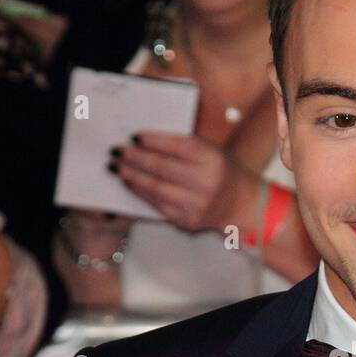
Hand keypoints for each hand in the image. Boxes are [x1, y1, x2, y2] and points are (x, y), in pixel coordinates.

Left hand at [111, 132, 255, 233]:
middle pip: (161, 167)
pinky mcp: (186, 220)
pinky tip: (130, 183)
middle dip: (135, 158)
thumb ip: (182, 146)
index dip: (152, 141)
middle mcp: (205, 183)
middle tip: (117, 151)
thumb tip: (143, 142)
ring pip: (155, 188)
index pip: (176, 146)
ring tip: (117, 167)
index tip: (133, 136)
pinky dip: (140, 192)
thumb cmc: (220, 172)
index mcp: (211, 160)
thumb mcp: (210, 151)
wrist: (239, 204)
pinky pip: (156, 204)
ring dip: (132, 176)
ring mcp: (195, 204)